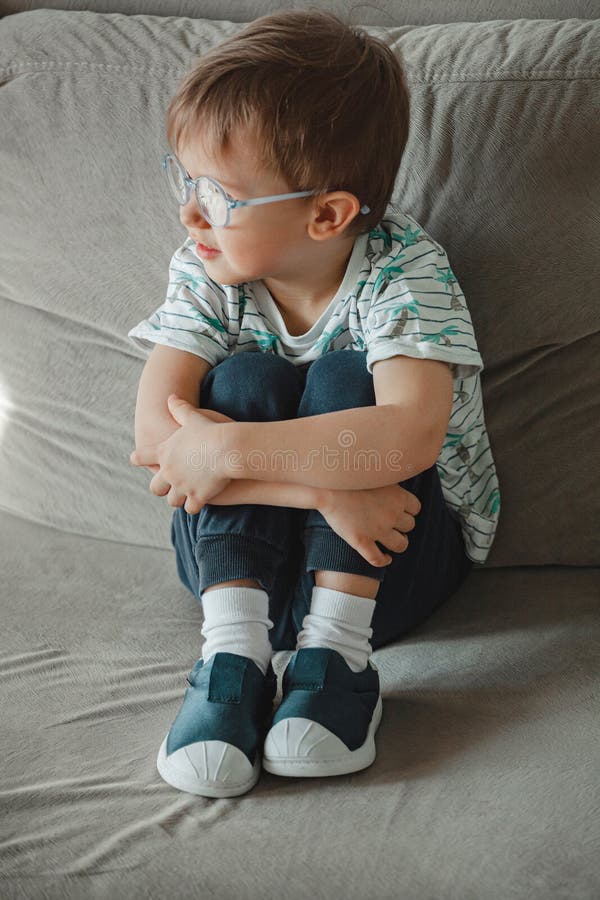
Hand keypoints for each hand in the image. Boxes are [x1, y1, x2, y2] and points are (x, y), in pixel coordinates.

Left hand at [129, 394, 231, 513]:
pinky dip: (195, 506)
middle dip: (160, 488)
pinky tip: (200, 502)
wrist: (227, 448)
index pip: (141, 457)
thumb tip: (171, 397)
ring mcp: (182, 487)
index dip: (138, 458)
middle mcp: (169, 472)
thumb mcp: (194, 417)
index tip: (134, 459)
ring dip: (178, 499)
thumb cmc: (211, 430)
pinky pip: (191, 509)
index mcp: (164, 452)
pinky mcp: (197, 497)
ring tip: (184, 497)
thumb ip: (180, 409)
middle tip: (165, 487)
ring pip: (172, 501)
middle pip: (155, 487)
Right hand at [317, 483, 421, 566]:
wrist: (328, 486)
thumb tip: (397, 474)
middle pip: (410, 526)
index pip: (416, 508)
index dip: (409, 511)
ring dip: (399, 543)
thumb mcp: (377, 471)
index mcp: (398, 496)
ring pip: (401, 545)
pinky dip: (384, 561)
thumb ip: (390, 479)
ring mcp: (378, 530)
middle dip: (403, 526)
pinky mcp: (362, 541)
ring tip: (392, 541)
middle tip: (394, 524)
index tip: (401, 511)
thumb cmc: (350, 475)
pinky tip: (386, 559)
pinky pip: (378, 558)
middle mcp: (392, 514)